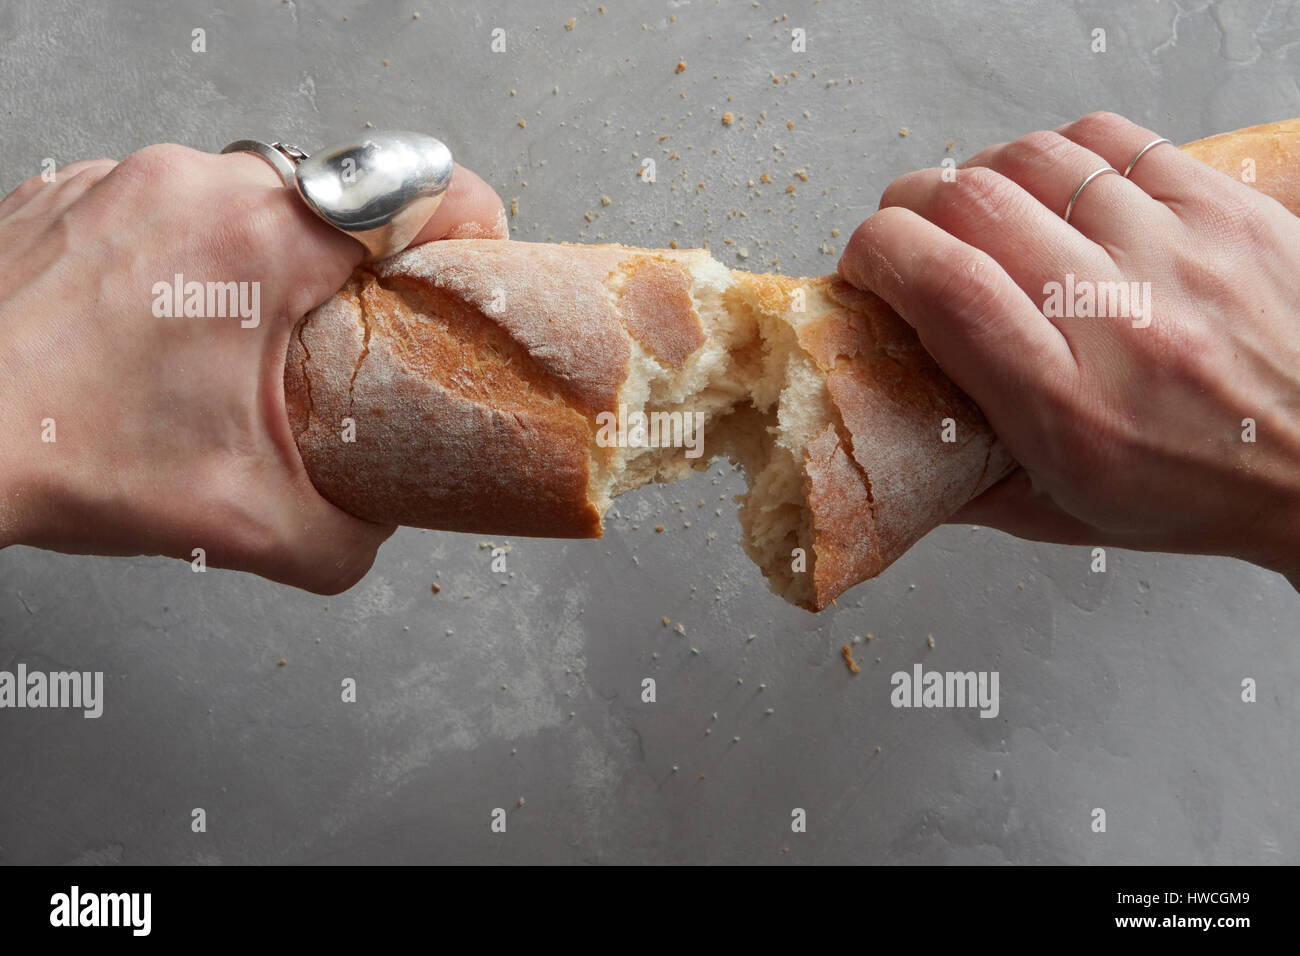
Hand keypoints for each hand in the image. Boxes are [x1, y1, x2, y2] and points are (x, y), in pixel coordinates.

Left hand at [0, 141, 506, 591]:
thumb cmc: (56, 455)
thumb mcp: (242, 525)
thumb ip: (348, 536)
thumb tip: (383, 523)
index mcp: (258, 242)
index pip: (417, 188)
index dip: (467, 227)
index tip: (469, 265)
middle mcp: (195, 185)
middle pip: (335, 196)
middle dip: (359, 266)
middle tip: (347, 338)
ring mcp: (127, 178)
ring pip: (251, 196)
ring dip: (271, 261)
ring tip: (243, 343)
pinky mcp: (78, 188)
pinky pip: (175, 204)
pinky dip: (196, 258)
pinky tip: (168, 328)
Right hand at [837, 111, 1299, 581]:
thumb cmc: (1204, 491)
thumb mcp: (1065, 516)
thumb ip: (966, 484)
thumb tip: (892, 447)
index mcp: (1065, 405)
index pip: (942, 284)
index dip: (877, 252)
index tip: (864, 264)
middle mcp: (1116, 317)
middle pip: (971, 203)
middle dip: (908, 206)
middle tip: (907, 234)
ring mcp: (1175, 250)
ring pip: (1030, 158)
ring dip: (975, 177)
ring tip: (976, 213)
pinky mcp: (1219, 208)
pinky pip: (1108, 139)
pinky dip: (1054, 154)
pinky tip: (1050, 189)